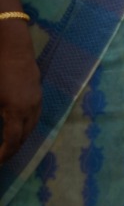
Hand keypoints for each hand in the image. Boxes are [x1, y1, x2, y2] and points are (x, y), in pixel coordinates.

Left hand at [0, 21, 40, 163]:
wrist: (13, 47)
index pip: (12, 141)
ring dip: (21, 138)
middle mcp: (30, 108)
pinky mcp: (38, 92)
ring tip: (10, 145)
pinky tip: (18, 125)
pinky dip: (26, 125)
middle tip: (2, 157)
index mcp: (15, 111)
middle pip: (24, 136)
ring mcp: (36, 100)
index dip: (4, 154)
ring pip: (32, 126)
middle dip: (13, 149)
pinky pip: (35, 115)